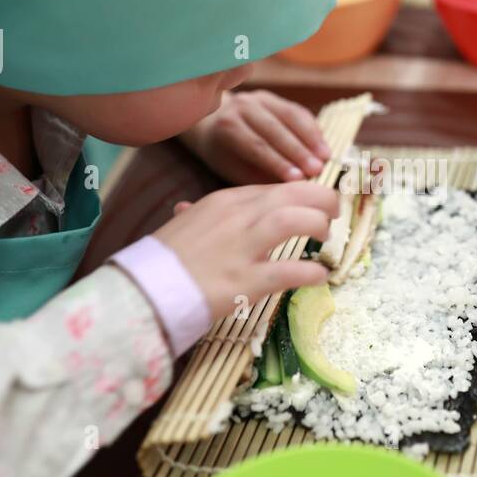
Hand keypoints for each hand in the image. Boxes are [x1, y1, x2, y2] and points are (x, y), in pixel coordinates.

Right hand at [154, 183, 339, 319]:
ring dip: (319, 226)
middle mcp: (238, 216)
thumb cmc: (164, 259)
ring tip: (326, 239)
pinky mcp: (246, 281)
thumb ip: (199, 214)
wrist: (144, 289)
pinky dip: (312, 272)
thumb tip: (187, 209)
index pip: (277, 187)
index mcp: (226, 200)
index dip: (304, 194)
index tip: (316, 204)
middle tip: (332, 215)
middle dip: (322, 200)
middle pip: (295, 194)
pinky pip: (290, 270)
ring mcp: (242, 247)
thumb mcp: (184, 225)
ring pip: (295, 220)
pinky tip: (320, 276)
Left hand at [180, 90, 330, 184]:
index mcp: (228, 126)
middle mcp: (243, 106)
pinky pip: (297, 112)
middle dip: (299, 151)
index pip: (257, 146)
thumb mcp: (234, 169)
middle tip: (317, 170)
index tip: (298, 179)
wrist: (213, 126)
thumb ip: (260, 176)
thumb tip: (289, 188)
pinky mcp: (275, 98)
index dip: (279, 162)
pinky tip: (323, 144)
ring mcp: (260, 98)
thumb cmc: (226, 156)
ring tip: (326, 157)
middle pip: (275, 129)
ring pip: (290, 116)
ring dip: (311, 138)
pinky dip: (312, 128)